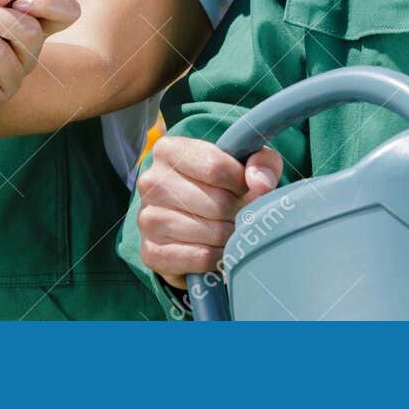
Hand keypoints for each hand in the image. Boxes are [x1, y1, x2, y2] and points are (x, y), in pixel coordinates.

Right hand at [135, 136, 282, 288]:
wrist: (193, 220)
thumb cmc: (221, 183)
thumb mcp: (245, 163)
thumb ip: (261, 163)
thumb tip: (260, 185)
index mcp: (168, 150)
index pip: (216, 167)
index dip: (242, 183)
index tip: (249, 190)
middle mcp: (151, 182)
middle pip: (217, 203)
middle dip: (240, 212)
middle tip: (244, 215)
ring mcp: (147, 218)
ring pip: (210, 232)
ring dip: (230, 236)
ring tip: (232, 230)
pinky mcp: (151, 252)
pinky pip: (199, 257)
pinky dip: (218, 257)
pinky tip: (220, 250)